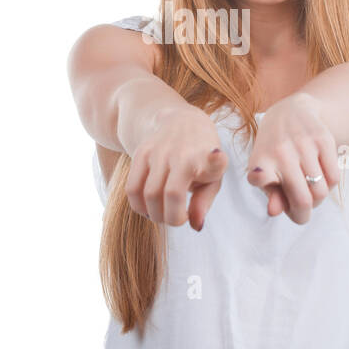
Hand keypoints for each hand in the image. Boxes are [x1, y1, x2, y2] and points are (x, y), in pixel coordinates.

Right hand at [125, 106, 227, 230]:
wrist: (182, 122)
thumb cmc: (202, 159)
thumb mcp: (212, 178)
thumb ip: (204, 203)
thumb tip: (195, 226)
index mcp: (206, 158)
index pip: (211, 159)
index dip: (215, 160)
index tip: (217, 156)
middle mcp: (182, 152)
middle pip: (171, 195)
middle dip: (172, 218)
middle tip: (177, 218)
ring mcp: (159, 151)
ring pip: (148, 195)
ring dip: (155, 214)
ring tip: (162, 214)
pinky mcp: (141, 153)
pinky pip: (132, 189)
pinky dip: (138, 206)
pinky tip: (148, 207)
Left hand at [245, 93, 341, 224]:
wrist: (290, 113)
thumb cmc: (274, 153)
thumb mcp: (266, 173)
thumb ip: (271, 195)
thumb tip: (274, 212)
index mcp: (260, 163)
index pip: (259, 176)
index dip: (263, 183)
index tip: (265, 188)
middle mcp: (280, 151)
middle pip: (303, 200)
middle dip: (304, 214)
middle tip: (302, 210)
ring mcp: (303, 144)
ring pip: (322, 192)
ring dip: (318, 200)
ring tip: (310, 192)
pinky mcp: (323, 139)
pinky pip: (334, 178)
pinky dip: (330, 185)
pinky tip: (320, 178)